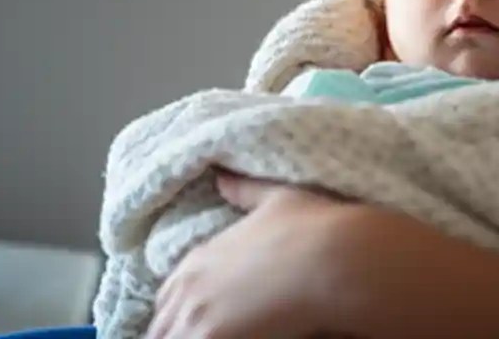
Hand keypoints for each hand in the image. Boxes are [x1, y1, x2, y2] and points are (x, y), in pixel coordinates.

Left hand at [144, 171, 353, 338]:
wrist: (336, 258)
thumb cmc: (313, 228)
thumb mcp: (274, 199)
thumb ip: (243, 191)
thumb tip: (222, 177)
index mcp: (199, 258)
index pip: (168, 298)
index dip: (182, 313)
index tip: (202, 322)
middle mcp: (189, 287)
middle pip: (162, 326)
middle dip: (180, 332)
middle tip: (211, 334)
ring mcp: (196, 315)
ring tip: (223, 338)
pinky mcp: (211, 337)